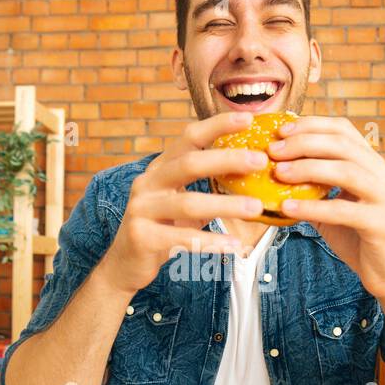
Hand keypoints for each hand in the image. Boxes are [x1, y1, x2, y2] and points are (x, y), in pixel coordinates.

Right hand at [97, 111, 267, 294]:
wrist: (125, 265)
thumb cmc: (162, 229)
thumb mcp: (181, 202)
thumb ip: (205, 186)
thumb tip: (250, 173)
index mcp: (159, 169)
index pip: (188, 138)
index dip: (216, 126)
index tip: (248, 118)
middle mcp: (147, 183)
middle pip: (189, 163)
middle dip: (226, 159)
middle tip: (259, 160)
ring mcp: (142, 209)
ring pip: (189, 203)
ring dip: (226, 205)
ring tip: (256, 208)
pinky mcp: (142, 237)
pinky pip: (182, 238)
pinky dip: (210, 241)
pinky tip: (234, 246)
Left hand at [267, 116, 384, 300]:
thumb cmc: (356, 238)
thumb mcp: (332, 206)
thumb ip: (314, 188)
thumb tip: (274, 171)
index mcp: (376, 165)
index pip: (344, 130)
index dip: (312, 125)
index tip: (281, 130)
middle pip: (343, 145)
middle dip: (304, 143)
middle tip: (274, 150)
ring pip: (346, 171)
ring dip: (307, 168)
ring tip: (278, 173)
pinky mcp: (383, 224)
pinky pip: (343, 210)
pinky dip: (312, 207)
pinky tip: (287, 208)